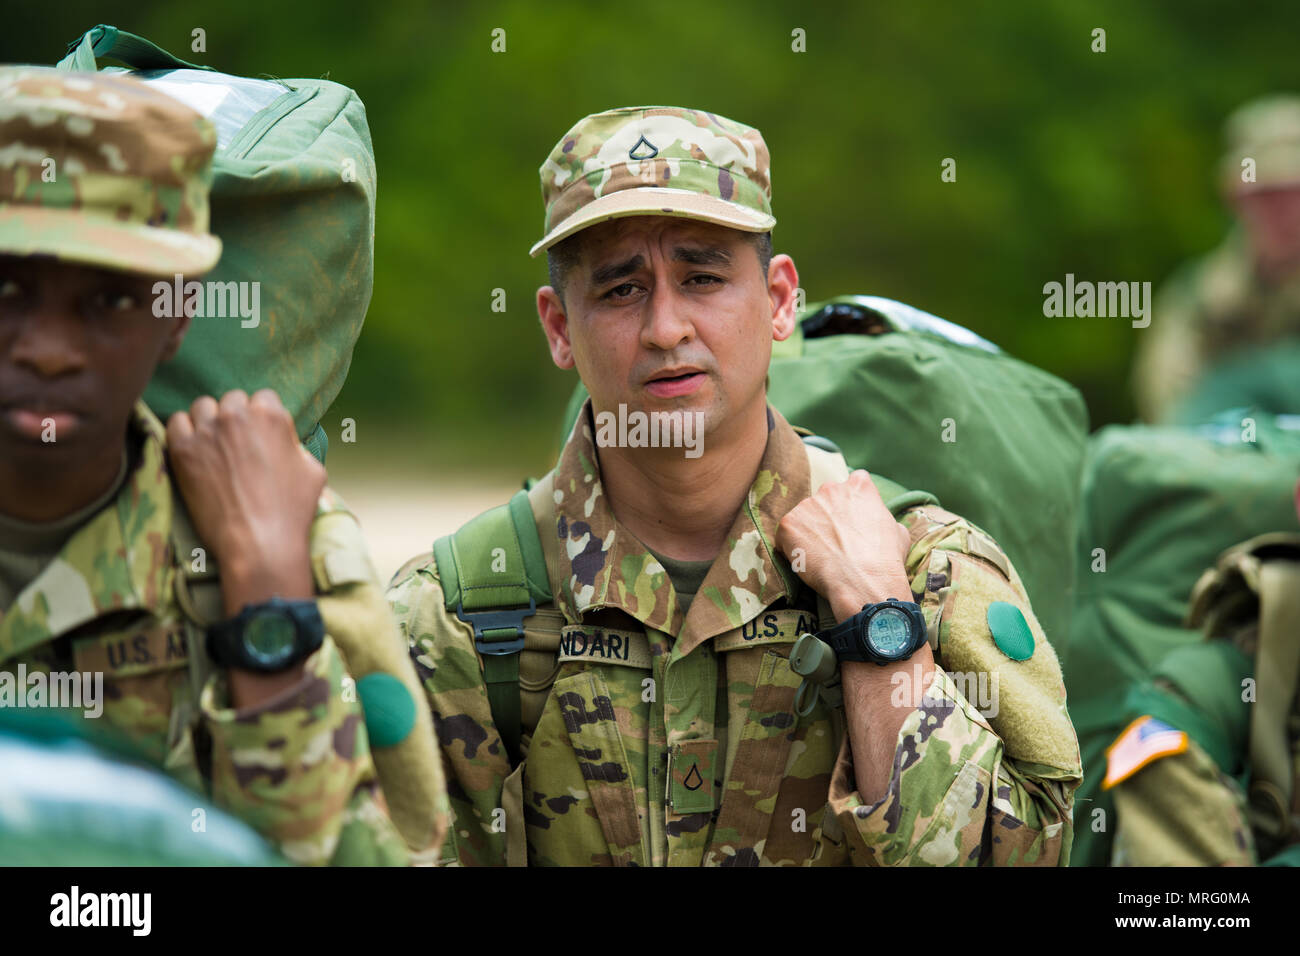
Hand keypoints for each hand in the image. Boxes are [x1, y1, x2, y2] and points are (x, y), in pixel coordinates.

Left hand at [167, 389, 323, 615]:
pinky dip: (183, 431)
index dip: (263, 416)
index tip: (261, 436)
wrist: (259, 542)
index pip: (263, 397)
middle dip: (236, 418)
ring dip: (208, 421)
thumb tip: (287, 444)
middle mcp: (237, 415)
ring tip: (214, 445)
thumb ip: (296, 446)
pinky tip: (193, 450)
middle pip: (232, 399)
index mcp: (271, 415)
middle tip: (238, 445)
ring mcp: (207, 431)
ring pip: (202, 406)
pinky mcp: (183, 450)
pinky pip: (175, 423)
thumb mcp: (313, 470)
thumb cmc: (292, 510)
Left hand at [776, 470, 911, 622]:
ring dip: (810, 531)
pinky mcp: (788, 524)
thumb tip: (877, 523)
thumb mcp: (898, 532)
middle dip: (828, 516)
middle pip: (826, 498)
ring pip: (805, 516)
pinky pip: (787, 534)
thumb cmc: (885, 560)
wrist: (863, 582)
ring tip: (822, 556)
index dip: (852, 502)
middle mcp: (831, 489)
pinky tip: (808, 562)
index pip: (854, 482)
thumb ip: (881, 518)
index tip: (852, 518)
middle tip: (835, 542)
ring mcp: (807, 505)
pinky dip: (793, 547)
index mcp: (859, 486)